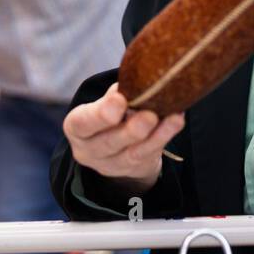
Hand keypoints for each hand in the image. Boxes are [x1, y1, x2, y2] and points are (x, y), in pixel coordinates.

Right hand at [63, 83, 183, 194]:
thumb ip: (116, 95)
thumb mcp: (104, 102)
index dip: (100, 114)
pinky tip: (177, 121)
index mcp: (77, 128)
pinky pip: (150, 155)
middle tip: (149, 115)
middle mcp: (90, 150)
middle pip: (108, 143)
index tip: (119, 99)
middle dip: (130, 130)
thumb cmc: (108, 113)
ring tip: (174, 119)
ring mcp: (112, 165)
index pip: (82, 123)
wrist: (115, 146)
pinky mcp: (134, 169)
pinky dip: (165, 138)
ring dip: (156, 136)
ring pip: (133, 153)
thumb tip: (135, 83)